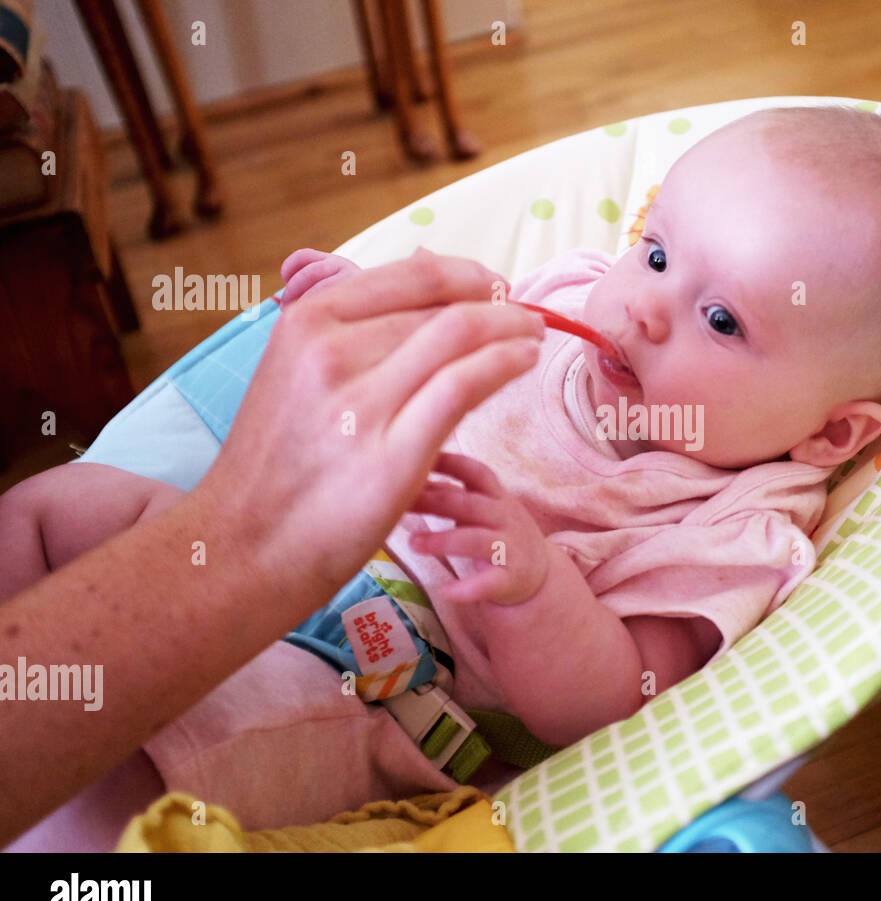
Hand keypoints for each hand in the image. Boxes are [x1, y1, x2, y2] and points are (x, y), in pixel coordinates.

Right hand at [192, 249, 545, 606]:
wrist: (243, 546)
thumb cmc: (277, 462)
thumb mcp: (294, 371)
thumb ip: (352, 327)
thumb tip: (427, 270)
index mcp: (306, 323)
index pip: (409, 277)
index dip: (465, 274)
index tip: (494, 285)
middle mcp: (330, 353)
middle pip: (441, 308)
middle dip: (497, 304)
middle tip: (525, 314)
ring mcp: (360, 405)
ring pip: (460, 336)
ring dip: (511, 327)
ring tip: (532, 334)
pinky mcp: (391, 458)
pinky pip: (464, 385)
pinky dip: (505, 362)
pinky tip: (523, 360)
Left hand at [407, 453, 550, 606]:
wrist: (540, 572)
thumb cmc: (501, 535)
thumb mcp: (486, 511)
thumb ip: (455, 497)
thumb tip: (413, 481)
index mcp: (498, 498)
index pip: (477, 473)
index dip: (452, 464)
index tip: (423, 461)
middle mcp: (506, 518)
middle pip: (469, 505)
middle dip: (434, 502)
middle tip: (401, 505)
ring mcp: (509, 548)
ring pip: (475, 540)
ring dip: (442, 541)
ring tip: (413, 543)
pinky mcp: (510, 579)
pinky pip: (488, 583)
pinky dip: (467, 588)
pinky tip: (446, 591)